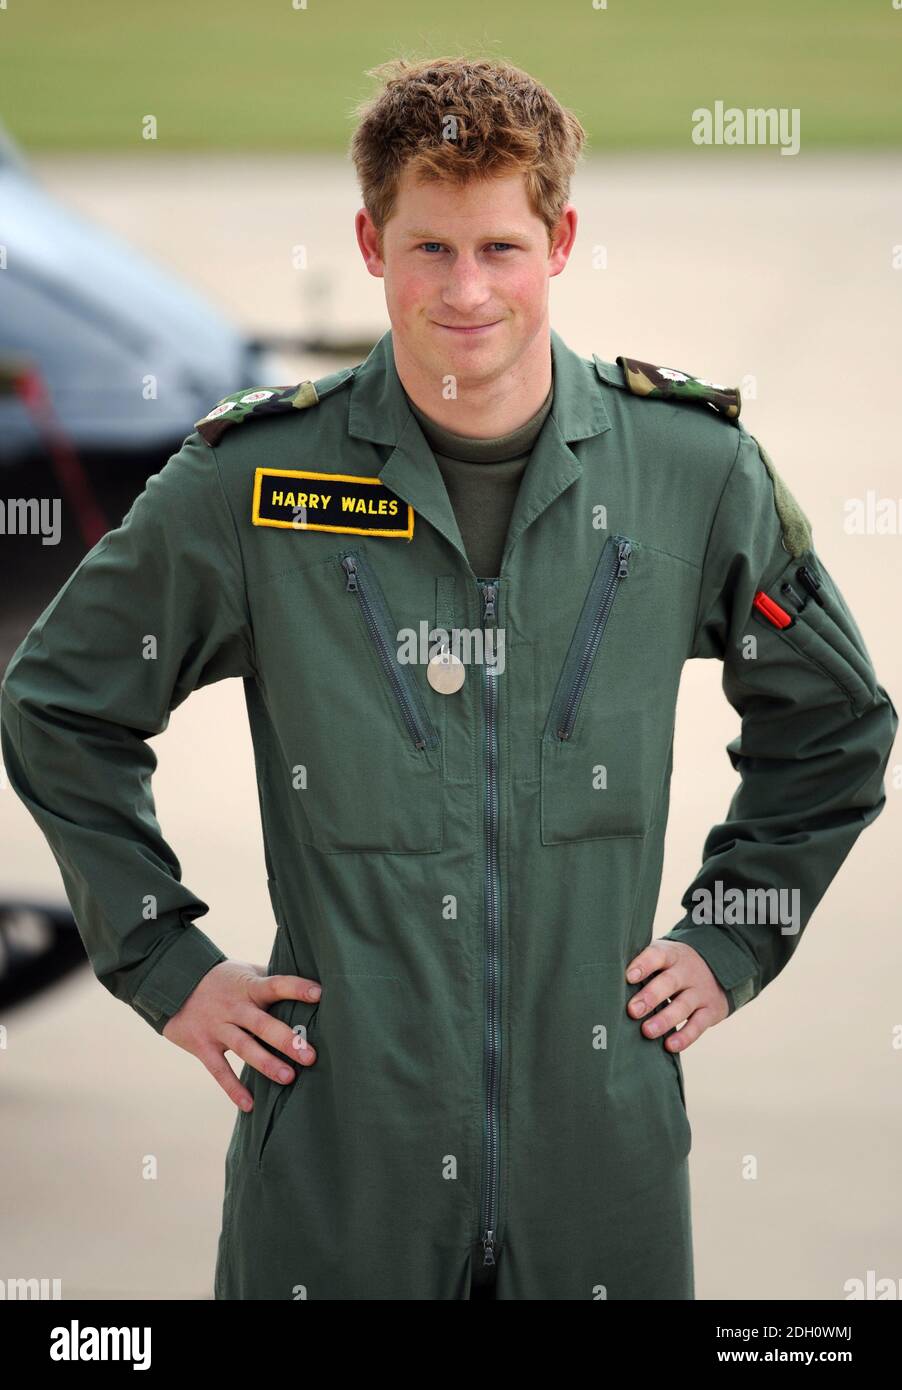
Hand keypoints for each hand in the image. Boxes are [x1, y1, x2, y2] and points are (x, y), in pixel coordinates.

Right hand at [161, 959, 320, 1111]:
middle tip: (310, 1056)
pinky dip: (233, 1088)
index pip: (277, 984)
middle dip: (286, 1040)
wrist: (171, 982)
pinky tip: (250, 1105)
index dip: (297, 988)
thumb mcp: (245, 972)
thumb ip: (270, 981)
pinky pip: (219, 1070)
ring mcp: (217, 1027)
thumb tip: (309, 984)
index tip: (320, 994)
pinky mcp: (202, 1045)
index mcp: (250, 987)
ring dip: (266, 1064)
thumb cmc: (221, 979)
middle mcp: (235, 1007)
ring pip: (244, 1047)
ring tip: (288, 1078)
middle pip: (262, 1023)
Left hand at [624, 941, 728, 1051]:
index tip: (628, 977)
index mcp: (670, 955)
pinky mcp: (711, 1010)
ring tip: (647, 1031)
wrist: (719, 966)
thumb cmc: (674, 966)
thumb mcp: (663, 957)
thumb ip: (641, 965)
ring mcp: (700, 991)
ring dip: (664, 1020)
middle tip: (632, 1010)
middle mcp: (687, 971)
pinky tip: (670, 1045)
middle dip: (650, 996)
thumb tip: (604, 978)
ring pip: (683, 1005)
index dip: (643, 965)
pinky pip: (698, 1025)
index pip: (657, 956)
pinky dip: (685, 1036)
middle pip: (669, 982)